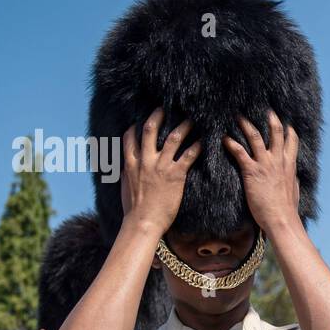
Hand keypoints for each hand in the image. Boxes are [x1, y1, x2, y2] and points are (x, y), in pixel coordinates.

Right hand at [119, 108, 197, 233]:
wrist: (142, 223)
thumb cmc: (134, 210)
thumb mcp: (126, 187)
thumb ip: (127, 173)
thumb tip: (126, 168)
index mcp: (130, 164)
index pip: (129, 138)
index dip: (134, 126)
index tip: (140, 119)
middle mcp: (144, 161)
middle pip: (149, 130)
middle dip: (157, 116)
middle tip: (164, 107)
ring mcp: (160, 166)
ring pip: (172, 138)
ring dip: (183, 126)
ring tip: (191, 118)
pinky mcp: (176, 175)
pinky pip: (189, 156)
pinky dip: (197, 146)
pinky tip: (204, 141)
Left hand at [224, 110, 299, 233]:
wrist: (281, 219)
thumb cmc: (287, 209)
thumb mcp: (294, 190)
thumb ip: (292, 179)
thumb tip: (293, 175)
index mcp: (289, 164)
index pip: (291, 140)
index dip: (288, 128)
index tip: (283, 120)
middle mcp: (278, 160)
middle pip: (275, 131)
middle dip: (269, 117)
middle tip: (263, 107)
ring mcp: (265, 164)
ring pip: (255, 136)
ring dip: (245, 123)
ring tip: (237, 114)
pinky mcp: (252, 171)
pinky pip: (239, 151)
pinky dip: (230, 142)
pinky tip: (223, 137)